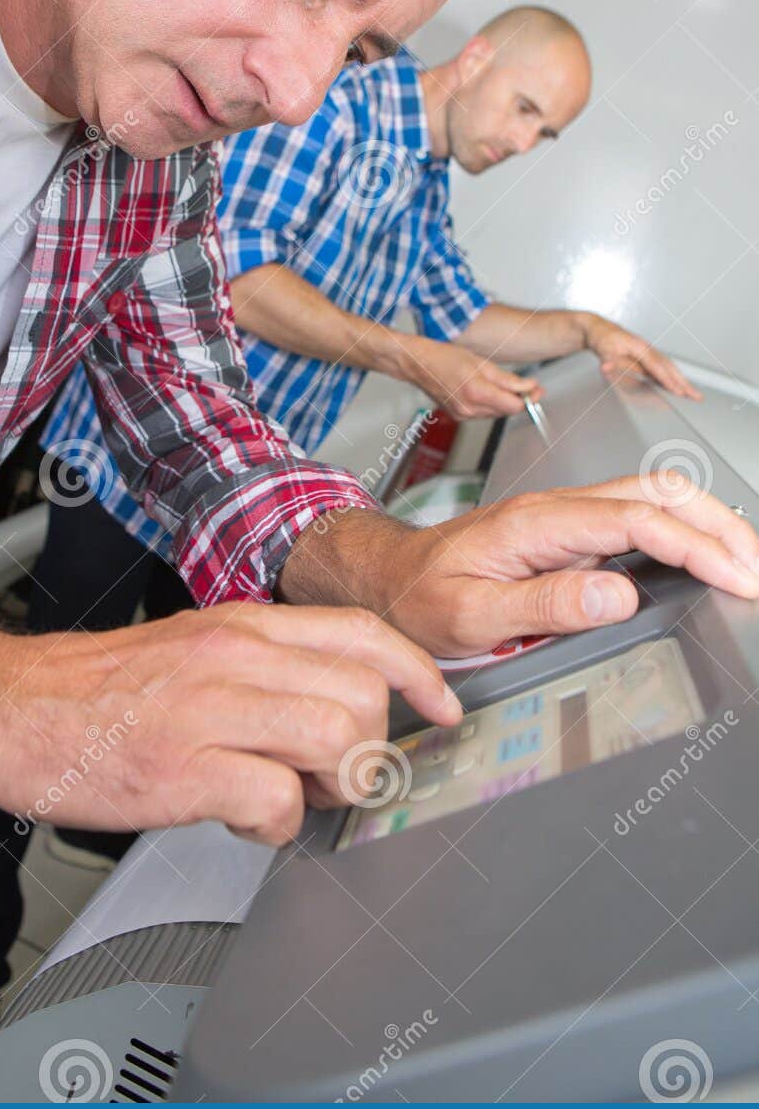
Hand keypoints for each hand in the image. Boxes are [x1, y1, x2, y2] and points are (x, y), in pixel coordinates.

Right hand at [0, 601, 460, 846]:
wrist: (5, 704)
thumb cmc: (91, 688)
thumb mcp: (190, 649)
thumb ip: (261, 669)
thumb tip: (329, 711)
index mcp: (241, 625)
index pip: (362, 633)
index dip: (417, 673)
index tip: (442, 708)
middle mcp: (235, 655)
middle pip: (365, 696)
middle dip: (365, 750)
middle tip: (323, 776)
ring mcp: (210, 708)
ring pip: (339, 740)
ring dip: (329, 788)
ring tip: (283, 797)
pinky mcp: (182, 767)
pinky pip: (279, 802)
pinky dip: (276, 826)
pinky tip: (239, 818)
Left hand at [287, 477, 758, 660]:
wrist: (386, 579)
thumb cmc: (419, 598)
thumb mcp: (470, 616)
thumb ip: (544, 603)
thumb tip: (616, 595)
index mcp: (536, 523)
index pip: (635, 521)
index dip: (695, 547)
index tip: (737, 578)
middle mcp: (555, 509)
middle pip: (657, 492)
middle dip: (719, 524)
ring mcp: (564, 517)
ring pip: (652, 497)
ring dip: (707, 522)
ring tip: (748, 561)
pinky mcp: (568, 531)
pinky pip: (637, 517)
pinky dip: (683, 529)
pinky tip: (704, 554)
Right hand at [396, 334, 541, 418]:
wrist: (418, 364)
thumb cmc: (444, 357)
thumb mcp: (481, 362)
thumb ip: (508, 379)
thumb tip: (528, 387)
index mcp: (477, 393)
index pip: (514, 406)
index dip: (528, 398)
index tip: (535, 389)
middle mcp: (470, 409)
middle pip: (506, 411)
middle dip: (516, 398)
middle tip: (525, 384)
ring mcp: (463, 415)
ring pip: (495, 412)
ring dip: (502, 400)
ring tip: (499, 383)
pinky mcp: (458, 416)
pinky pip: (482, 412)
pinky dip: (488, 403)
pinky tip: (483, 389)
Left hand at [583, 316, 700, 400]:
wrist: (601, 329)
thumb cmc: (603, 338)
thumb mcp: (602, 349)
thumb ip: (607, 359)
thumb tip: (606, 366)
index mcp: (639, 347)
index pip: (657, 366)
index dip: (667, 379)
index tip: (677, 390)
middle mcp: (648, 349)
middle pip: (669, 367)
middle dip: (683, 382)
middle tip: (695, 396)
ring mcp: (649, 353)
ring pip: (670, 368)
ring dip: (683, 381)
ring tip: (694, 394)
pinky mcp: (648, 358)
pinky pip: (665, 369)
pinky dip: (674, 378)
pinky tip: (679, 387)